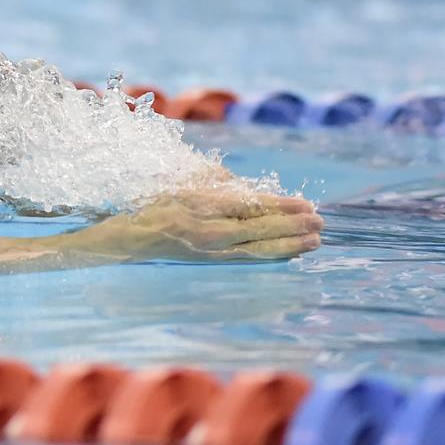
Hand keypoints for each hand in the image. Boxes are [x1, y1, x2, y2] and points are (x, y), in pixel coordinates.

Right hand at [65, 188, 322, 262]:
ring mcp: (208, 250)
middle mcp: (206, 231)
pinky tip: (289, 254)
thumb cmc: (149, 205)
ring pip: (256, 248)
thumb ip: (215, 183)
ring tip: (314, 241)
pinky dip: (270, 255)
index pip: (249, 205)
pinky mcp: (209, 261)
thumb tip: (250, 190)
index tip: (304, 204)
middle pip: (259, 229)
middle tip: (320, 223)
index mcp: (199, 206)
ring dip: (288, 244)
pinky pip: (246, 259)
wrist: (124, 241)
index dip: (280, 206)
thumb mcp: (180, 184)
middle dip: (292, 226)